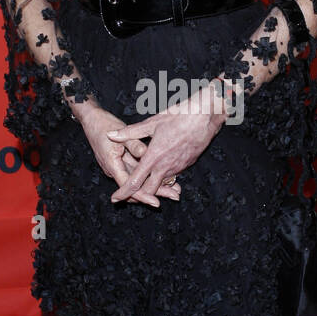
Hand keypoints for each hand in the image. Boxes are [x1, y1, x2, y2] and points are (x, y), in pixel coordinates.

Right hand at [77, 102, 181, 208]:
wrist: (93, 120)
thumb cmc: (104, 124)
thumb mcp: (119, 132)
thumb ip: (133, 144)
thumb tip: (144, 152)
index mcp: (112, 164)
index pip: (128, 186)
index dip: (143, 195)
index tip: (156, 202)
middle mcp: (115, 170)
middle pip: (136, 187)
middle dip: (155, 193)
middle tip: (175, 195)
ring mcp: (120, 167)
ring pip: (139, 181)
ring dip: (156, 186)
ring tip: (175, 188)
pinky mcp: (124, 162)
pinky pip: (138, 173)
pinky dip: (150, 176)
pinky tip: (166, 176)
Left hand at [105, 83, 225, 204]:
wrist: (205, 117)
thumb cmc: (178, 116)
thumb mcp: (151, 123)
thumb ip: (130, 132)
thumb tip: (111, 135)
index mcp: (154, 157)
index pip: (135, 182)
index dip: (123, 192)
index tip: (115, 199)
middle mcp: (166, 166)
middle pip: (149, 190)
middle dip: (139, 195)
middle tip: (129, 193)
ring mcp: (178, 167)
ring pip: (162, 183)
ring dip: (154, 185)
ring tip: (145, 183)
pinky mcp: (187, 165)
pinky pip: (173, 175)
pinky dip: (165, 176)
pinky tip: (161, 168)